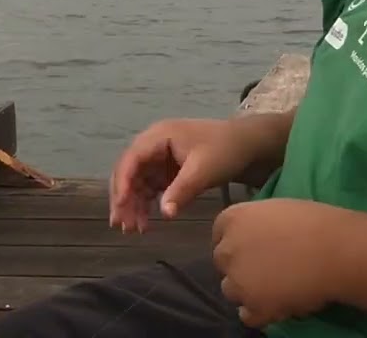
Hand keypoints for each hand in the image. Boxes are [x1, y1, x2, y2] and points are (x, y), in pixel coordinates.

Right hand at [109, 118, 258, 232]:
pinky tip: (145, 223)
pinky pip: (149, 188)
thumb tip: (164, 214)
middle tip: (120, 225)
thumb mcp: (203, 171)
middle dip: (124, 199)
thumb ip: (181, 191)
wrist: (247, 144)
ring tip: (133, 230)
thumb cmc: (224, 151)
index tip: (120, 207)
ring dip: (133, 205)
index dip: (123, 183)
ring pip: (137, 182)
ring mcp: (159, 157)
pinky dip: (146, 204)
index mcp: (158, 136)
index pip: (131, 159)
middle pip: (129, 171)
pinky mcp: (166, 169)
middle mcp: (153, 144)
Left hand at [211, 198, 356, 327]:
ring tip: (274, 288)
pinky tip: (277, 306)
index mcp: (233, 219)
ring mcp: (238, 280)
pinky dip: (259, 313)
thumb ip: (257, 224)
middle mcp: (227, 249)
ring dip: (247, 290)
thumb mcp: (276, 209)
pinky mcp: (253, 306)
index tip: (252, 248)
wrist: (335, 250)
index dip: (236, 242)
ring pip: (231, 290)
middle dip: (240, 265)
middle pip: (223, 262)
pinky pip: (247, 315)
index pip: (220, 233)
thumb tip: (258, 236)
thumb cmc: (314, 222)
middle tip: (266, 268)